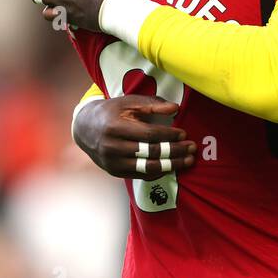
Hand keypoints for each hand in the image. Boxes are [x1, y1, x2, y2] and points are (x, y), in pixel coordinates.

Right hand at [73, 95, 197, 179]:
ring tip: (188, 161)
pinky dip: (158, 172)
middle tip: (192, 149)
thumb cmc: (112, 111)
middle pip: (150, 152)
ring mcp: (112, 162)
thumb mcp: (129, 102)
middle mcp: (112, 147)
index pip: (148, 134)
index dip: (168, 135)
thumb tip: (176, 108)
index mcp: (115, 127)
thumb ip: (152, 104)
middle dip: (175, 151)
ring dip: (171, 165)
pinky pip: (141, 175)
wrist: (85, 127)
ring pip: (147, 167)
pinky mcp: (114, 172)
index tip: (184, 134)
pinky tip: (172, 167)